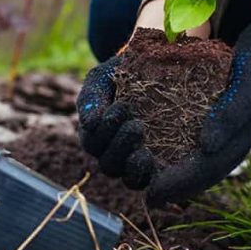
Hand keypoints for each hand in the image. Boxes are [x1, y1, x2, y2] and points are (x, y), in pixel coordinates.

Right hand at [76, 56, 158, 188]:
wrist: (157, 68)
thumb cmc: (123, 73)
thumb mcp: (102, 78)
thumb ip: (91, 98)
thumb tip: (89, 124)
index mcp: (96, 133)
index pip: (92, 143)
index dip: (104, 130)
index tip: (121, 106)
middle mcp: (113, 152)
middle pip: (108, 164)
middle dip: (120, 146)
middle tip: (137, 125)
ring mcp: (136, 161)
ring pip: (128, 178)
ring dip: (135, 166)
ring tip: (146, 151)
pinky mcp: (161, 166)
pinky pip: (152, 180)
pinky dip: (153, 175)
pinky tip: (159, 160)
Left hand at [146, 17, 250, 205]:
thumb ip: (233, 109)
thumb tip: (206, 146)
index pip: (214, 164)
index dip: (183, 181)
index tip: (154, 192)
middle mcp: (248, 134)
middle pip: (212, 169)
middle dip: (181, 185)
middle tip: (149, 197)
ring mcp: (246, 129)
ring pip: (214, 161)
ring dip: (187, 175)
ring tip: (156, 183)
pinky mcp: (239, 119)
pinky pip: (215, 145)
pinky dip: (194, 155)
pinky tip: (173, 157)